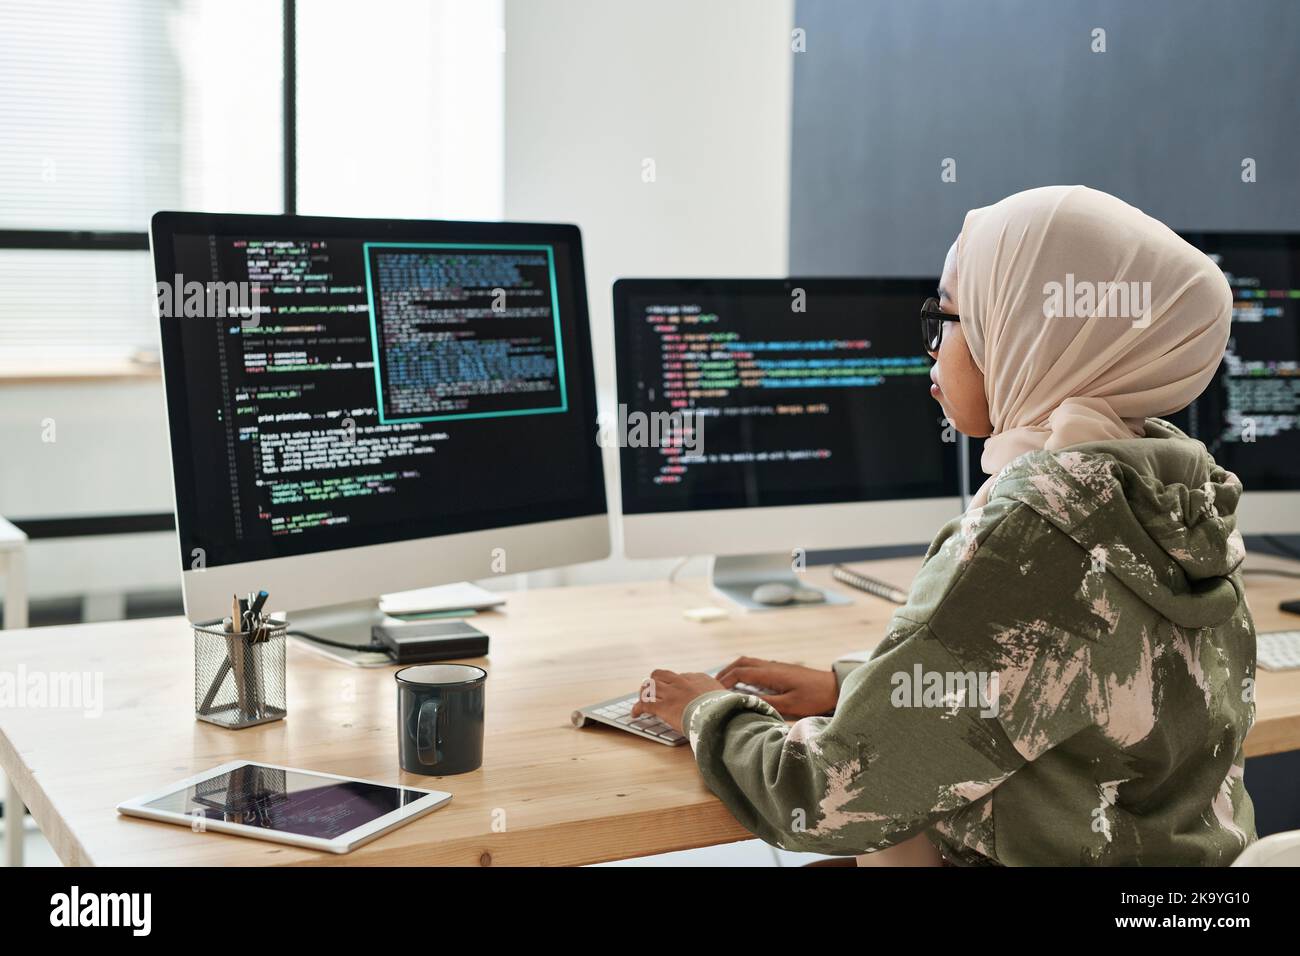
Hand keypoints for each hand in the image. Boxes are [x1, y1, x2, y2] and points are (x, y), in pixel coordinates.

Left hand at [630, 670, 724, 733]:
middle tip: (653, 692)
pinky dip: (637, 708)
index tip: (674, 692)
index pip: (680, 676)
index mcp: (698, 678)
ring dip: (644, 693)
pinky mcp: (663, 706)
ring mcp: (671, 693)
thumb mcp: (727, 696)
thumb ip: (721, 696)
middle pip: (660, 675)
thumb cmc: (726, 709)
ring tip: (643, 701)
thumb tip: (729, 701)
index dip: (674, 685)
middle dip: (654, 682)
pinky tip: (636, 714)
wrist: (720, 715)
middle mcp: (682, 682)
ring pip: (649, 686)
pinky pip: (644, 704)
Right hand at [715, 656, 838, 718]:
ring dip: (733, 671)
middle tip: (712, 686)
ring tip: (724, 685)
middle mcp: (770, 665)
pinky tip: (744, 684)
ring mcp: (776, 666)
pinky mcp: (781, 669)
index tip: (714, 693)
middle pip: (740, 662)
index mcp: (770, 673)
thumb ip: (766, 703)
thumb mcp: (790, 705)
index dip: (723, 682)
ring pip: (748, 662)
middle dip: (724, 673)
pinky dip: (744, 672)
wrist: (834, 687)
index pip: (739, 673)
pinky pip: (756, 666)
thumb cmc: (814, 698)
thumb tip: (743, 703)